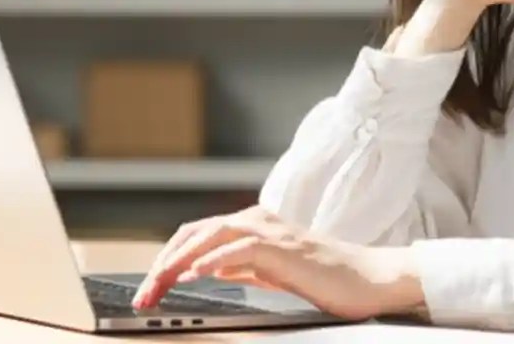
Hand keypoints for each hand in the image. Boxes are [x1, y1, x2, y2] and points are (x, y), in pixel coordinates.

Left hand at [132, 206, 421, 320]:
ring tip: (159, 283)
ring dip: (180, 260)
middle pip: (196, 232)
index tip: (149, 288)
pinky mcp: (284, 248)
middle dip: (164, 262)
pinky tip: (197, 274)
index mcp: (253, 225)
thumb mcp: (272, 272)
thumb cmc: (327, 277)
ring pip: (212, 234)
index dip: (169, 259)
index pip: (197, 236)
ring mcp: (271, 231)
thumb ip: (240, 266)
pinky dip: (215, 259)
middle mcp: (258, 221)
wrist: (369, 279)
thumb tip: (206, 269)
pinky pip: (242, 248)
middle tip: (144, 293)